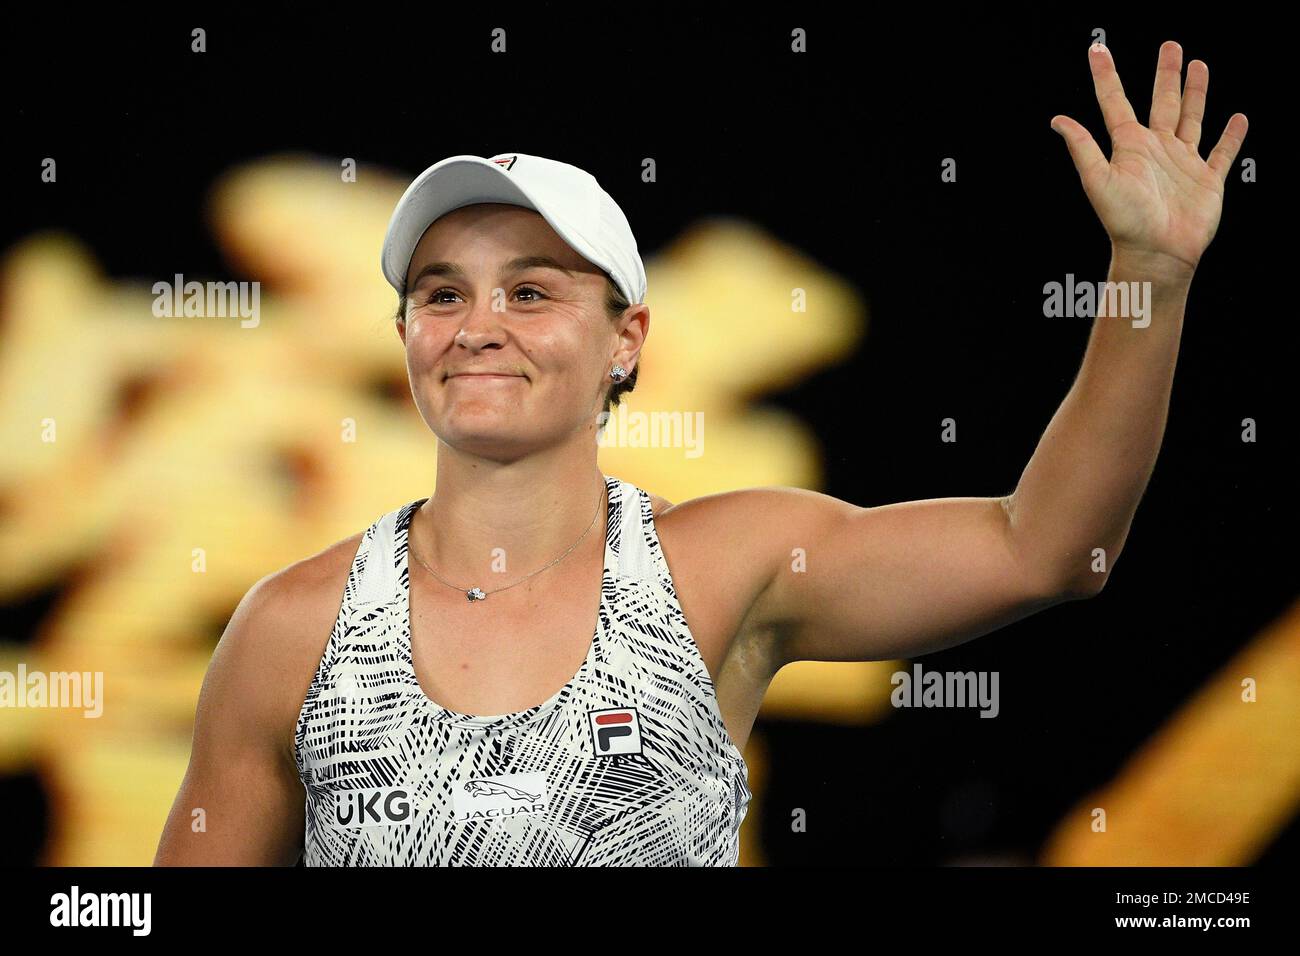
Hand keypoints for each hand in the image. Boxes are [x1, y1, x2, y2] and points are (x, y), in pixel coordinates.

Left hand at [1050, 40, 1247, 277]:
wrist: (1157, 254)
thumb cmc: (1125, 221)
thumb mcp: (1098, 180)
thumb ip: (1082, 148)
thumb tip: (1056, 120)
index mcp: (1129, 147)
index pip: (1115, 102)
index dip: (1107, 75)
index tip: (1098, 49)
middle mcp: (1156, 150)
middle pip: (1162, 102)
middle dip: (1166, 74)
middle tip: (1170, 45)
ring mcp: (1183, 164)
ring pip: (1191, 118)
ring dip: (1196, 93)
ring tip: (1198, 66)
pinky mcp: (1207, 180)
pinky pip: (1222, 153)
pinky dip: (1231, 136)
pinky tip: (1237, 118)